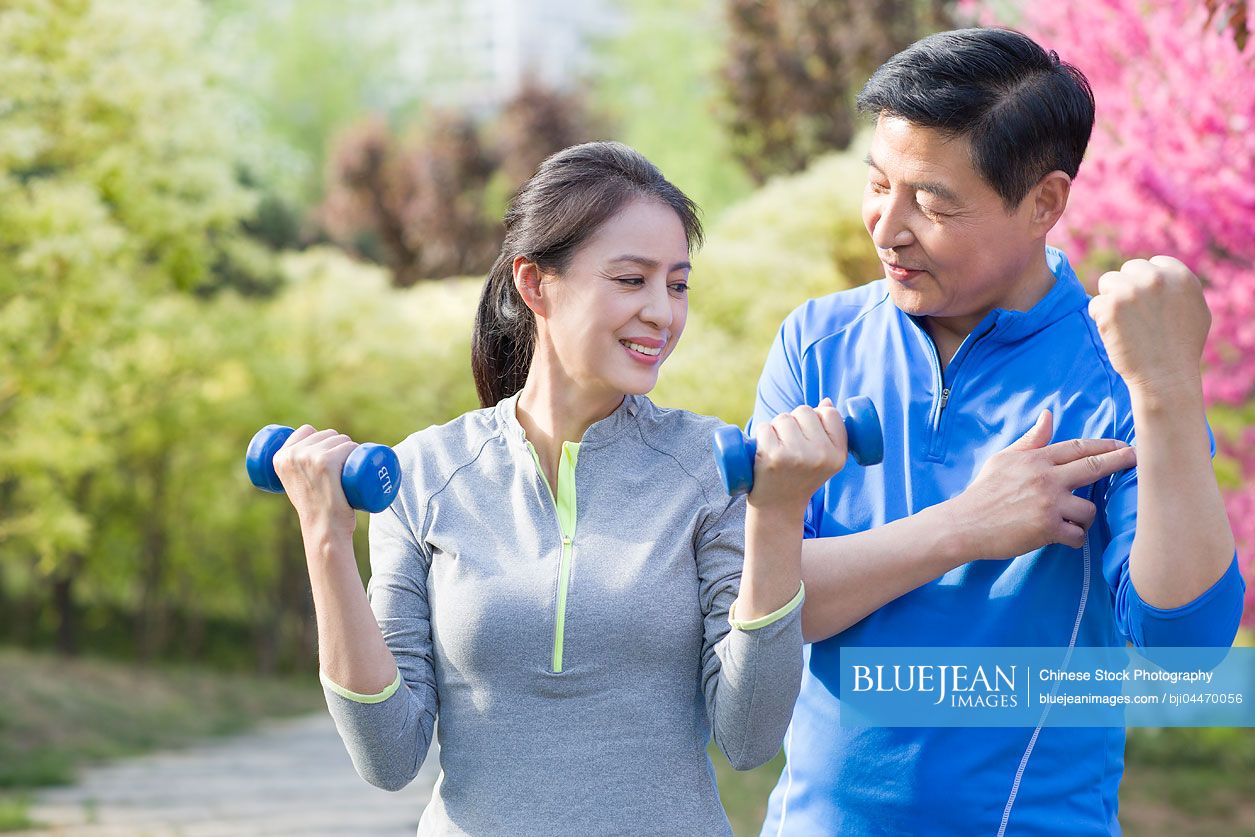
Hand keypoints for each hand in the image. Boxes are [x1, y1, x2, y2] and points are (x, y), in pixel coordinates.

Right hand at [272, 425, 359, 534]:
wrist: (324, 528)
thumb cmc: (314, 508)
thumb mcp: (294, 484)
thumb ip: (295, 469)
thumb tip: (305, 455)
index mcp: (280, 457)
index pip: (306, 430)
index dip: (321, 439)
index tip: (327, 456)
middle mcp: (293, 454)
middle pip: (326, 434)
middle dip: (338, 444)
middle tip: (340, 467)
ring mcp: (310, 457)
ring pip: (340, 439)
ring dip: (349, 448)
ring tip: (347, 469)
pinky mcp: (326, 462)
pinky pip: (348, 446)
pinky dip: (356, 450)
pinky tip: (355, 462)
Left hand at [749, 398, 846, 514]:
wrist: (777, 508)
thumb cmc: (799, 478)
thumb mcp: (823, 460)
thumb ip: (829, 432)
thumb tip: (825, 401)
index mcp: (838, 455)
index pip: (830, 413)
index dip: (816, 418)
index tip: (809, 435)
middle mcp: (821, 456)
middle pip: (804, 411)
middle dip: (794, 422)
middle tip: (790, 447)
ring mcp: (797, 456)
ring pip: (783, 417)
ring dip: (776, 428)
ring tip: (778, 450)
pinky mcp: (773, 457)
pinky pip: (764, 427)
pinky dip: (760, 435)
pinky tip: (763, 453)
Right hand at [947, 410, 1136, 557]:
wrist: (964, 524)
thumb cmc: (983, 491)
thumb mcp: (1004, 459)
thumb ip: (1031, 440)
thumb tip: (1048, 415)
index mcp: (1036, 459)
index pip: (1078, 447)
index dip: (1104, 445)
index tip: (1124, 444)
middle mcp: (1046, 478)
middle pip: (1094, 467)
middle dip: (1121, 461)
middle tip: (1139, 459)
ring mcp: (1048, 503)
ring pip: (1088, 508)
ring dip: (1083, 516)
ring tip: (1069, 521)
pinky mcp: (1047, 529)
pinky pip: (1077, 535)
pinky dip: (1073, 538)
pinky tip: (1063, 538)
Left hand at [1088, 256, 1209, 396]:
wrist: (1165, 377)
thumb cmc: (1182, 350)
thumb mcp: (1197, 312)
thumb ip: (1180, 289)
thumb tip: (1164, 274)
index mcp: (1181, 276)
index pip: (1154, 264)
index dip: (1147, 284)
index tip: (1148, 305)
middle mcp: (1156, 278)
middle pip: (1128, 270)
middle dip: (1127, 289)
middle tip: (1134, 317)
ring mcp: (1131, 290)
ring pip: (1107, 282)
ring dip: (1111, 301)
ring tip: (1125, 325)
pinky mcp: (1110, 306)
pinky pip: (1094, 304)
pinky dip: (1100, 319)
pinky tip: (1116, 335)